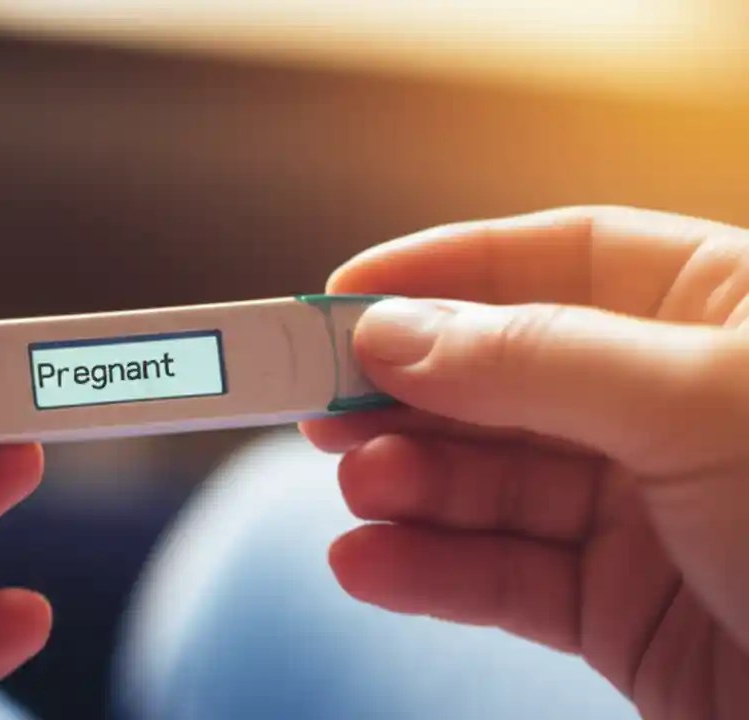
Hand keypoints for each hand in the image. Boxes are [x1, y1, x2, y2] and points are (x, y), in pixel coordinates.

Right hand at [303, 206, 748, 718]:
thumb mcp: (701, 403)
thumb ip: (536, 360)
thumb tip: (398, 333)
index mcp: (720, 313)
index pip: (555, 262)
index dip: (445, 270)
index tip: (342, 294)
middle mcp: (670, 405)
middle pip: (501, 376)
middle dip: (405, 390)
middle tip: (312, 400)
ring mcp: (642, 512)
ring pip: (490, 483)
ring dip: (408, 484)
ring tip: (352, 488)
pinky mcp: (620, 611)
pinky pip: (502, 579)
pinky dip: (428, 572)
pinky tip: (368, 562)